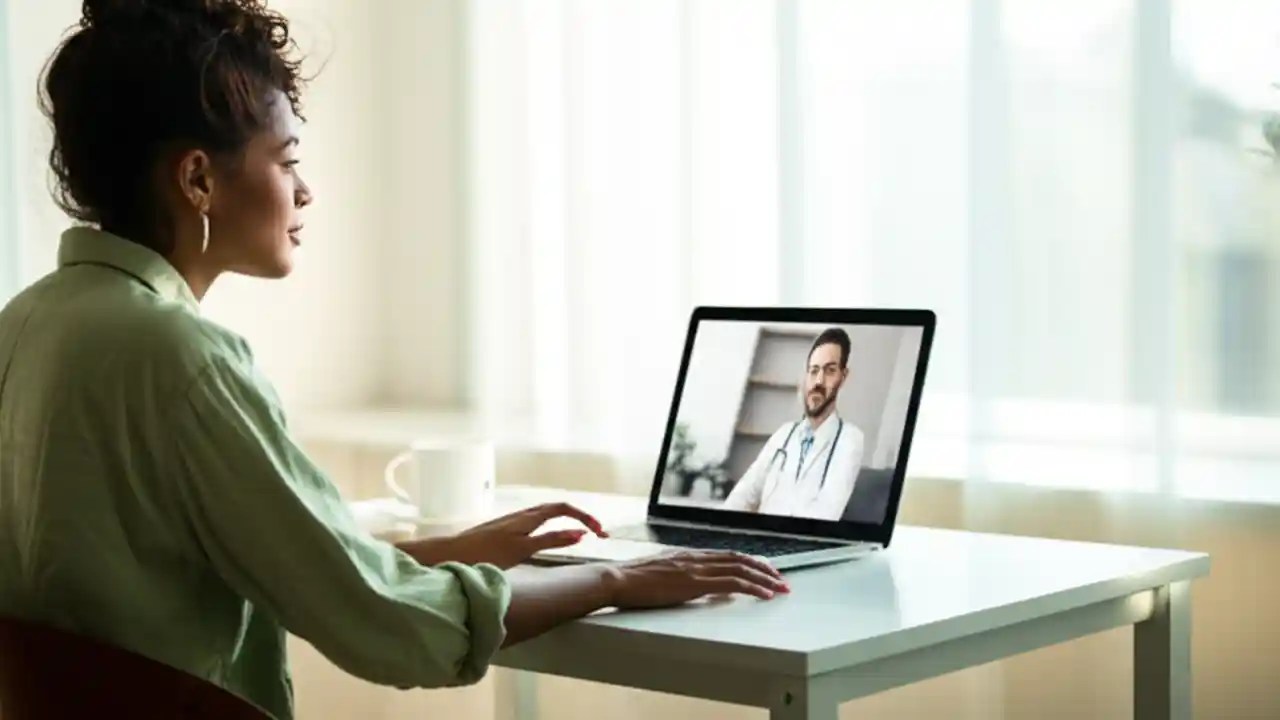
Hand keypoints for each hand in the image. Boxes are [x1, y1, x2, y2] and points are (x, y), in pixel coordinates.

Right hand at [402, 503, 606, 568]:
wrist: (444, 556)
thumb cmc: (469, 555)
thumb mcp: (503, 548)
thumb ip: (524, 544)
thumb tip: (549, 545)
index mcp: (517, 519)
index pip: (552, 509)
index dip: (574, 516)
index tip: (591, 529)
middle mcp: (518, 518)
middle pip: (557, 506)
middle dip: (584, 515)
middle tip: (604, 529)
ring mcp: (515, 528)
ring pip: (554, 512)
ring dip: (580, 518)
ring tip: (600, 529)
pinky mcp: (513, 544)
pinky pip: (543, 536)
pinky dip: (563, 535)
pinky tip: (582, 536)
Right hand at [604, 550, 789, 606]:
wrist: (616, 579)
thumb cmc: (631, 581)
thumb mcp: (660, 573)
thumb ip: (679, 575)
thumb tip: (694, 584)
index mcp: (689, 554)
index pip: (728, 555)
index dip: (750, 562)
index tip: (765, 571)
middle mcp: (696, 557)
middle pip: (739, 559)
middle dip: (765, 569)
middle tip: (782, 581)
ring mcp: (696, 568)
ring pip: (740, 569)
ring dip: (765, 579)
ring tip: (781, 588)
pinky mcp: (694, 583)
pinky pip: (732, 583)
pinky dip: (753, 588)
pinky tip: (764, 595)